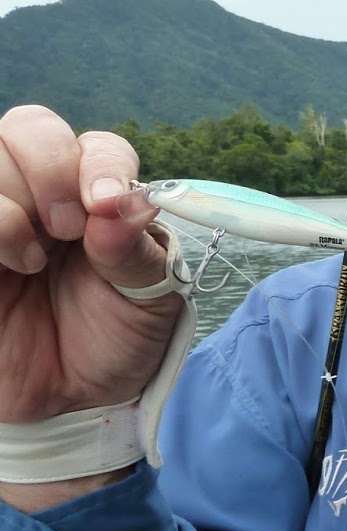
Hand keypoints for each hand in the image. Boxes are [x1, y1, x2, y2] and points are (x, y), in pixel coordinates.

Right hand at [0, 106, 181, 426]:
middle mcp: (40, 194)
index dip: (100, 164)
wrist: (72, 402)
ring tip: (30, 259)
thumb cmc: (115, 341)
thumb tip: (120, 207)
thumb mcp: (149, 302)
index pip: (96, 145)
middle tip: (67, 230)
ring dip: (6, 202)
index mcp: (96, 197)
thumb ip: (137, 253)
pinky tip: (4, 264)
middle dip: (48, 169)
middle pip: (27, 128)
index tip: (107, 205)